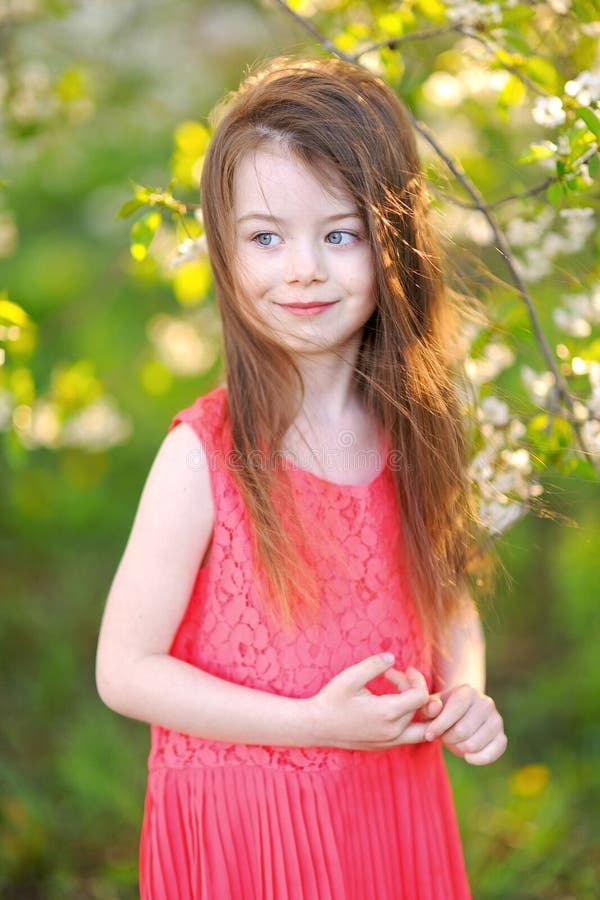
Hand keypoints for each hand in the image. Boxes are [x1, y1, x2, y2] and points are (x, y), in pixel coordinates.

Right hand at [307, 654, 429, 750]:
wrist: (315, 726)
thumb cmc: (332, 699)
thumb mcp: (350, 676)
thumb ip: (373, 665)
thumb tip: (392, 657)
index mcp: (387, 713)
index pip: (421, 697)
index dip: (417, 679)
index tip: (405, 669)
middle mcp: (392, 731)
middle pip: (420, 708)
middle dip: (411, 688)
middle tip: (393, 677)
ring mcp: (389, 742)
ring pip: (419, 727)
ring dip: (414, 707)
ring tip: (397, 691)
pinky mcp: (383, 746)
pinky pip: (408, 735)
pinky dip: (407, 718)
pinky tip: (388, 704)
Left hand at [419, 683, 506, 765]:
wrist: (460, 717)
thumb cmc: (442, 711)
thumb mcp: (431, 706)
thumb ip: (429, 706)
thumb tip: (435, 708)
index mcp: (468, 691)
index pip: (455, 709)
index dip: (439, 725)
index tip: (428, 735)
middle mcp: (486, 703)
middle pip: (462, 731)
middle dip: (448, 738)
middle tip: (444, 736)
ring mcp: (496, 720)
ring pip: (474, 744)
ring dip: (460, 748)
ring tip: (455, 741)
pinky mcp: (502, 737)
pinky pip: (492, 754)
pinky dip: (477, 759)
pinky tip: (468, 756)